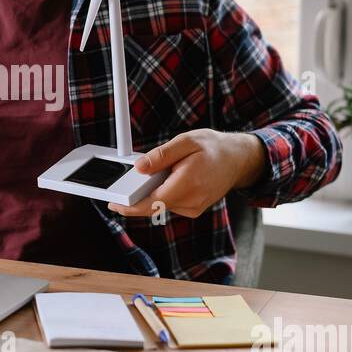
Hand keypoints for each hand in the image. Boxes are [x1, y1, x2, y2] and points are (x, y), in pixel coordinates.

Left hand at [107, 129, 266, 218]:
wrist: (238, 160)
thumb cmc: (213, 148)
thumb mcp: (186, 142)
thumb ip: (161, 155)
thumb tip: (139, 167)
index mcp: (188, 184)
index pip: (152, 203)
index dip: (129, 206)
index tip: (113, 203)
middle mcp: (191, 202)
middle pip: (154, 204)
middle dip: (141, 192)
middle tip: (138, 174)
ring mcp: (193, 208)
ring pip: (162, 203)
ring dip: (155, 190)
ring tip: (166, 170)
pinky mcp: (193, 209)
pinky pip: (171, 202)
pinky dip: (165, 192)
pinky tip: (173, 177)